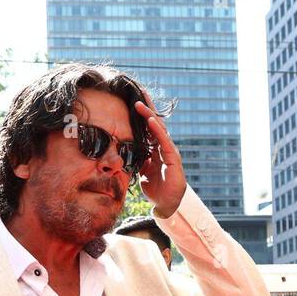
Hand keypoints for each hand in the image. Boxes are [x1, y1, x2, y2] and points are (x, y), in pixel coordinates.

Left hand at [133, 97, 185, 217]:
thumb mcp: (141, 170)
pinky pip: (164, 141)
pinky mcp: (173, 158)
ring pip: (159, 129)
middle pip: (155, 123)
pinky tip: (151, 120)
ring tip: (140, 104)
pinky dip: (157, 130)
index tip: (133, 100)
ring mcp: (169, 151)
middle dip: (147, 108)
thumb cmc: (155, 187)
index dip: (142, 114)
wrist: (167, 203)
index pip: (148, 127)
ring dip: (149, 116)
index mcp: (155, 148)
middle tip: (138, 92)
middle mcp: (163, 146)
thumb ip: (136, 158)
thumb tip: (122, 151)